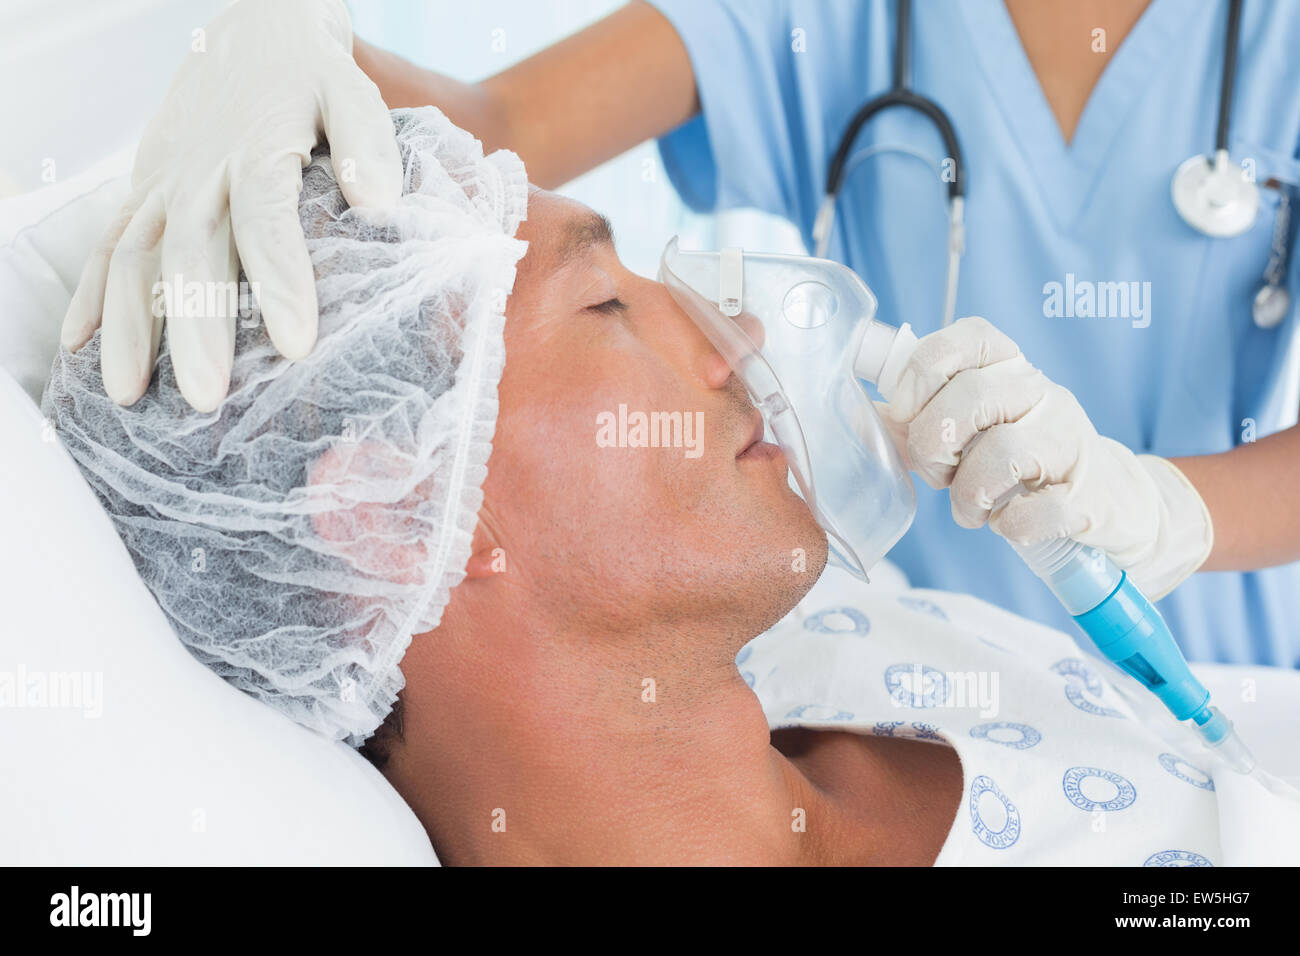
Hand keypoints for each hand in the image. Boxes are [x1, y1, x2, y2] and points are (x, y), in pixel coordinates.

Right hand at [60, 0, 402, 410]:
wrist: (252, 36)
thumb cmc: (312, 79)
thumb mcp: (352, 95)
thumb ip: (367, 145)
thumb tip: (381, 204)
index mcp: (257, 151)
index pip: (265, 221)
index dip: (279, 283)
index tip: (294, 345)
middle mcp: (200, 171)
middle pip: (190, 252)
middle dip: (194, 327)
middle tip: (206, 395)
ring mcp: (163, 182)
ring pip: (134, 255)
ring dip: (128, 326)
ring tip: (129, 395)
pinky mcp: (143, 189)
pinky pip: (106, 242)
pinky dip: (88, 294)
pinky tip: (80, 347)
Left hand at [883, 316, 1212, 598]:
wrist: (1106, 500)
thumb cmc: (1020, 460)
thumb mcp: (973, 427)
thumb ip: (921, 418)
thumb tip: (865, 417)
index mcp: (1009, 368)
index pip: (966, 338)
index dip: (922, 372)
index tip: (905, 411)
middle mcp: (1042, 393)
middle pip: (971, 396)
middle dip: (934, 444)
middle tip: (938, 473)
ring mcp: (1069, 441)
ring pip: (1001, 454)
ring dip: (968, 494)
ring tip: (972, 508)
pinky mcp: (1087, 496)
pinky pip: (1033, 512)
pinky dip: (1009, 525)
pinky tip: (1010, 521)